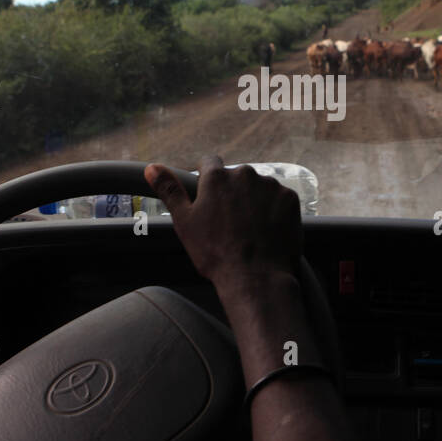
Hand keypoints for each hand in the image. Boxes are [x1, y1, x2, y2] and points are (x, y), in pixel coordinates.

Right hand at [144, 155, 301, 294]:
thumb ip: (169, 190)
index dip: (207, 180)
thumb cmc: (215, 253)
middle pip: (236, 177)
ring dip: (254, 201)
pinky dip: (274, 211)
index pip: (209, 163)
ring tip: (250, 229)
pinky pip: (279, 199)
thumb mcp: (184, 222)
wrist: (255, 277)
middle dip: (233, 193)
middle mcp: (245, 174)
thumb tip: (152, 168)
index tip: (209, 197)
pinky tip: (267, 230)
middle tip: (230, 222)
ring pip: (259, 188)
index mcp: (217, 177)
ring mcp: (270, 185)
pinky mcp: (290, 199)